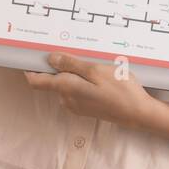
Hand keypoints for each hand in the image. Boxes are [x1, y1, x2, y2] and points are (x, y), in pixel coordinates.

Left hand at [23, 53, 160, 129]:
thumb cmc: (120, 90)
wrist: (138, 113)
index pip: (36, 81)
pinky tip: (99, 79)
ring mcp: (75, 106)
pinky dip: (82, 83)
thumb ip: (71, 65)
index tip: (30, 56)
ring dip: (74, 75)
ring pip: (65, 86)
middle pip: (52, 81)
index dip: (30, 69)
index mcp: (66, 88)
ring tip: (95, 67)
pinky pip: (76, 92)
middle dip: (59, 67)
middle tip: (78, 55)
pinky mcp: (84, 108)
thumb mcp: (96, 70)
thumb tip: (50, 59)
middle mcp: (66, 99)